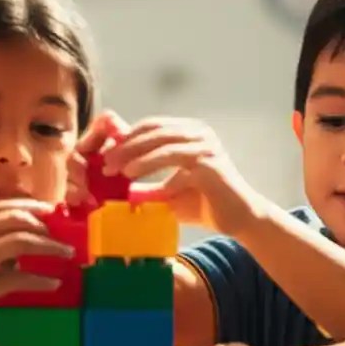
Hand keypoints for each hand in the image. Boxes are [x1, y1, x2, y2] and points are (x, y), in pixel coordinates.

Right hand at [0, 199, 73, 345]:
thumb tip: (6, 257)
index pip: (5, 206)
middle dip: (47, 226)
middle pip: (19, 218)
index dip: (32, 208)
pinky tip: (52, 283)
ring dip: (50, 246)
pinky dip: (40, 280)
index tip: (52, 215)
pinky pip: (18, 279)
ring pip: (23, 241)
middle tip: (63, 236)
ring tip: (65, 254)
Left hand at [68, 111, 268, 237]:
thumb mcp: (168, 192)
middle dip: (126, 144)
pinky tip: (133, 175)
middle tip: (106, 161)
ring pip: (162, 140)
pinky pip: (173, 157)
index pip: (153, 126)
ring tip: (116, 169)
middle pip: (155, 129)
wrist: (239, 219)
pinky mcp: (209, 162)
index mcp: (191, 133)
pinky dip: (149, 164)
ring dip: (134, 153)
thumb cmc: (204, 205)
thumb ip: (148, 184)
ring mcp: (206, 146)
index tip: (107, 153)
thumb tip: (121, 186)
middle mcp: (200, 134)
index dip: (128, 137)